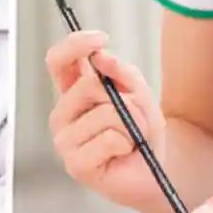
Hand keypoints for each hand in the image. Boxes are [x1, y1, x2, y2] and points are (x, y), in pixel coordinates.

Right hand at [46, 31, 167, 212]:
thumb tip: (100, 56)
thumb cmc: (142, 133)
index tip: (100, 38)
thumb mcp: (141, 95)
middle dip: (123, 97)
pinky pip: (110, 138)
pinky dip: (128, 143)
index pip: (58, 61)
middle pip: (87, 86)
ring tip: (132, 138)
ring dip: (132, 123)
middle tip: (135, 115)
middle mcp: (63, 115)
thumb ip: (123, 72)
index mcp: (72, 94)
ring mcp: (65, 141)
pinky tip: (124, 153)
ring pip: (104, 113)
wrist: (154, 174)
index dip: (74, 45)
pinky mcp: (75, 164)